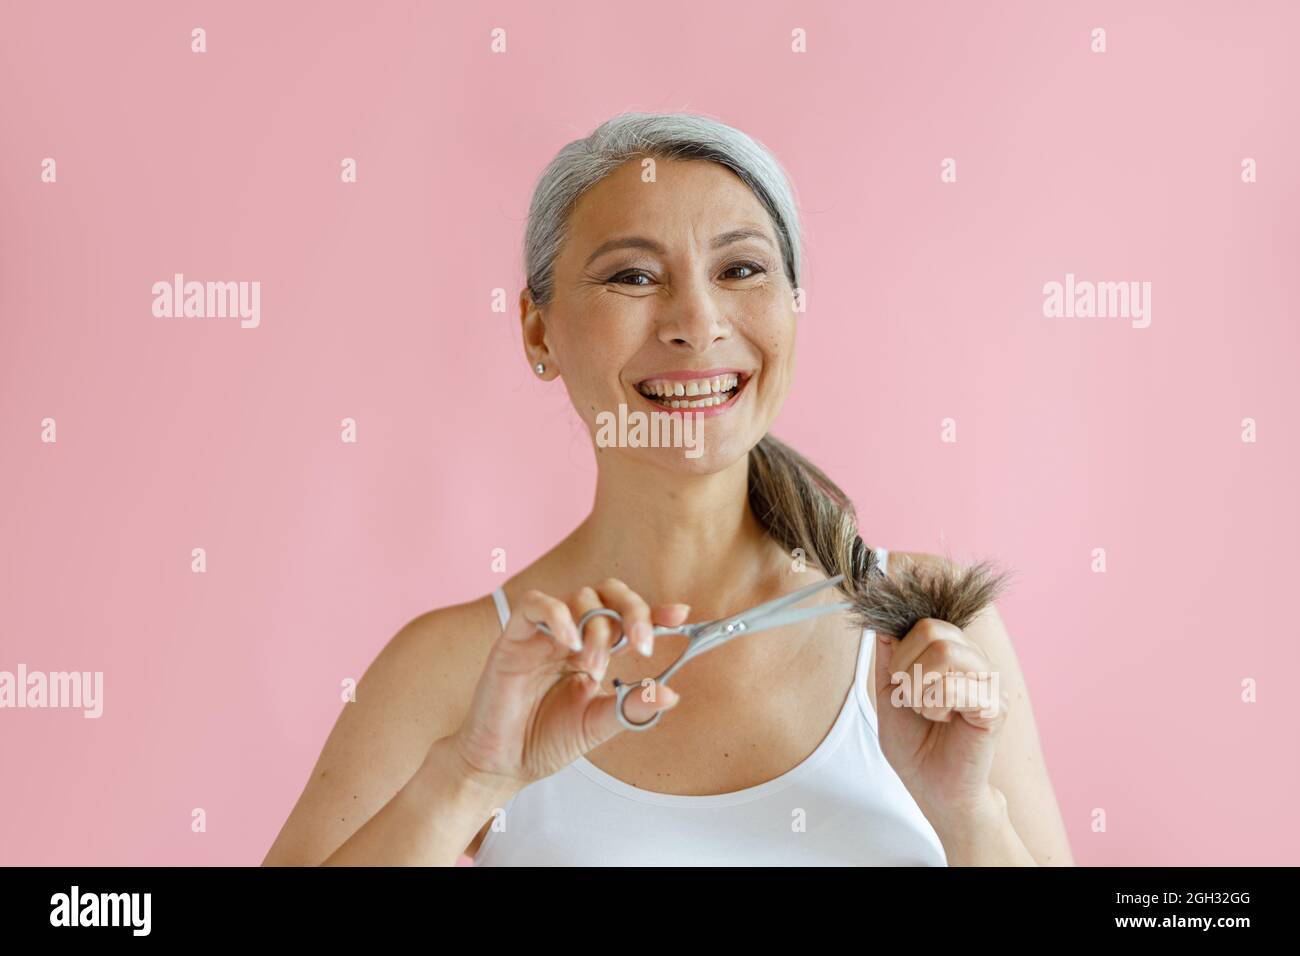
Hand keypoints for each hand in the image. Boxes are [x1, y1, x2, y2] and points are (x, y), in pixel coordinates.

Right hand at [447, 579, 690, 795]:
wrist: (502, 764)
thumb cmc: (544, 741)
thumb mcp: (598, 725)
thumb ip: (631, 707)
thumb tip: (671, 694)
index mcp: (594, 651)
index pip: (627, 618)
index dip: (655, 611)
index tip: (681, 614)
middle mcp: (571, 636)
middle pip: (608, 594)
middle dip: (633, 610)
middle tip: (643, 642)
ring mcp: (543, 633)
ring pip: (579, 597)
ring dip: (597, 627)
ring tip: (594, 664)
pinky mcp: (514, 637)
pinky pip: (535, 604)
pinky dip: (557, 615)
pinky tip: (570, 643)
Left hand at [873, 618, 1009, 827]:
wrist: (934, 788)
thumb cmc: (916, 744)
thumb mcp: (888, 692)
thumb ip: (888, 656)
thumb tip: (884, 622)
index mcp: (952, 653)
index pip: (924, 622)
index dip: (899, 649)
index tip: (897, 680)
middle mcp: (974, 660)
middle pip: (932, 629)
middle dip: (905, 666)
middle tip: (909, 698)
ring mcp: (989, 681)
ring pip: (946, 651)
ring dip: (919, 686)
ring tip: (925, 709)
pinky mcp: (995, 705)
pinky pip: (955, 685)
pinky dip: (934, 704)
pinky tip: (942, 720)